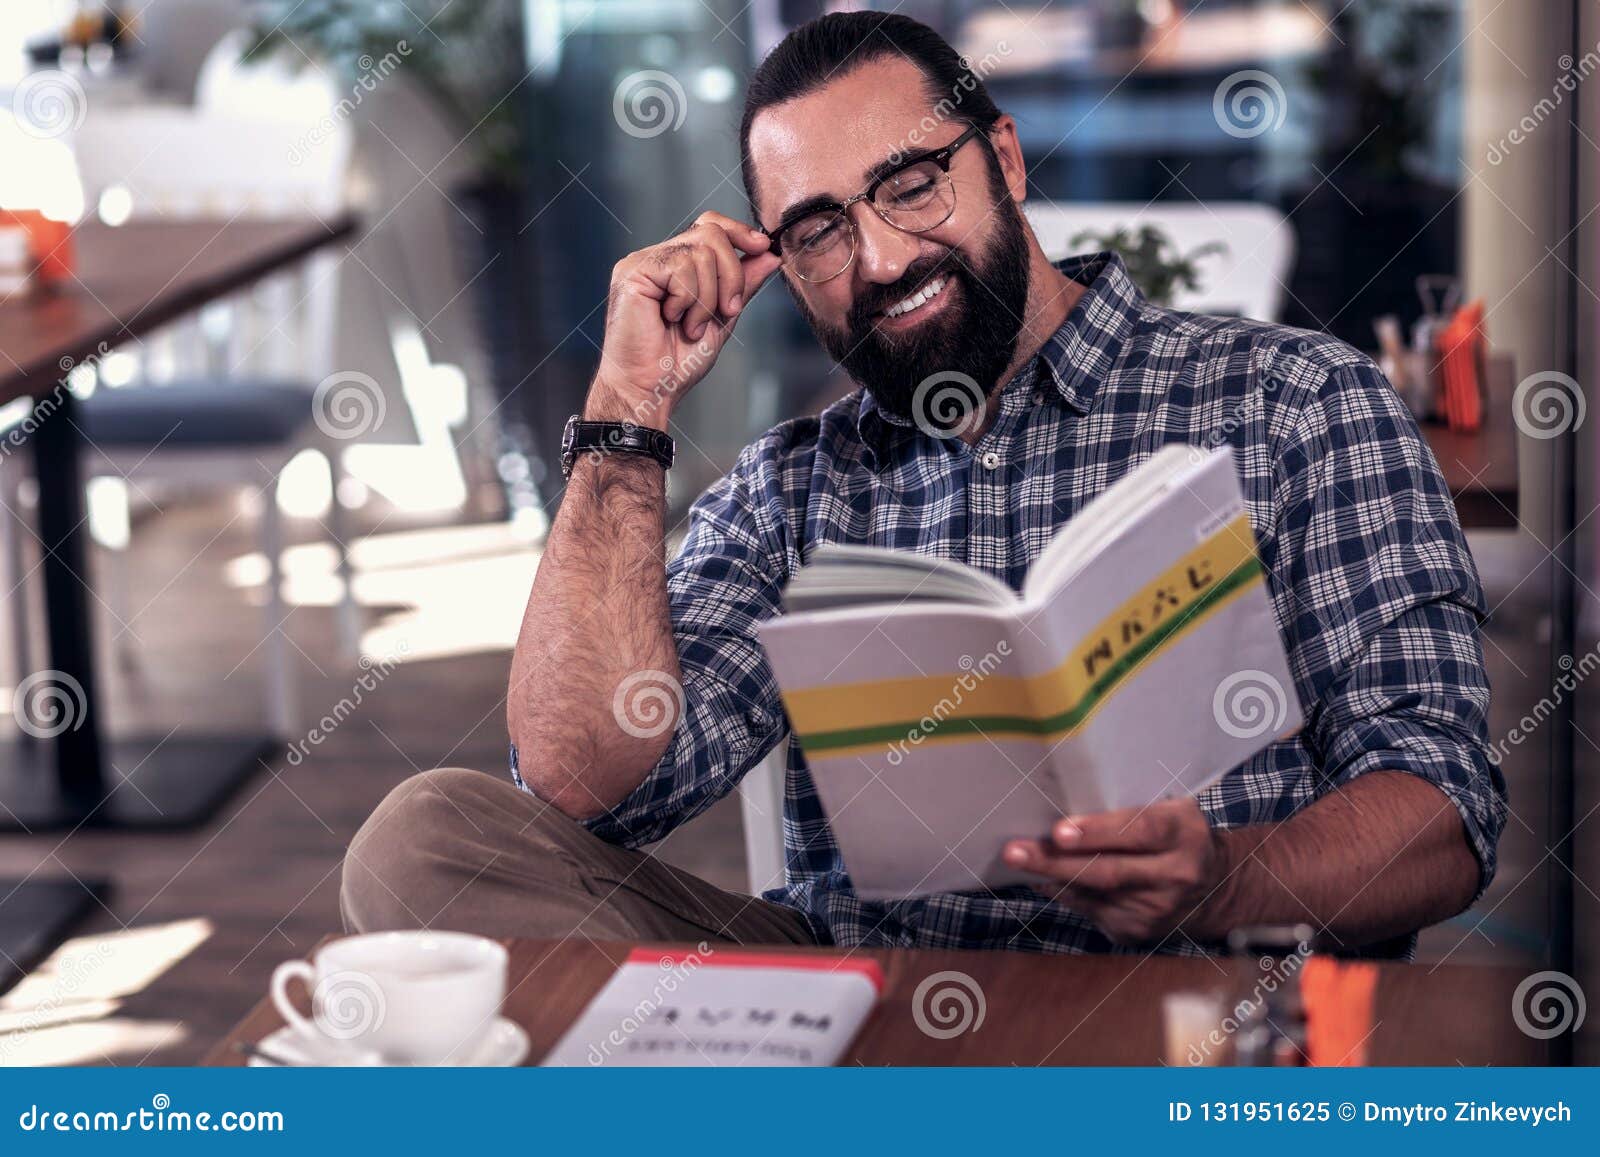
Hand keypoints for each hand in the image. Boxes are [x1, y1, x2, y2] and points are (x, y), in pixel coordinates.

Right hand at [589, 211, 782, 427]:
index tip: (763, 247)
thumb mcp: (722, 318)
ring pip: (700, 253)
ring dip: (706, 298)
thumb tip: (769, 255)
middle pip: (712, 234)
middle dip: (731, 275)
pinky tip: (671, 319)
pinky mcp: (633, 272)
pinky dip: (688, 300)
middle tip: (725, 311)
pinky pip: (680, 267)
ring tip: (690, 325)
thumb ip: (742, 285)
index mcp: (676, 266)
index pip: (710, 226)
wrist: (650, 389)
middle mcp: (657, 259)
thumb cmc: (676, 363)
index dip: (739, 232)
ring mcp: (642, 263)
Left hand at [1002, 799, 1227, 944]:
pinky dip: (1064, 892)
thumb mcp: (1170, 809)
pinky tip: (1045, 878)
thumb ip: (1130, 807)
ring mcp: (1155, 911)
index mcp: (1183, 834)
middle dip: (1055, 862)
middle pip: (1107, 871)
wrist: (1218, 887)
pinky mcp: (1137, 932)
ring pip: (1091, 894)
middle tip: (1014, 852)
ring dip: (1051, 877)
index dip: (1098, 832)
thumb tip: (1064, 808)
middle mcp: (1174, 876)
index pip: (1140, 832)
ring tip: (1017, 859)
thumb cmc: (1178, 835)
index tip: (1060, 831)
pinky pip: (1089, 910)